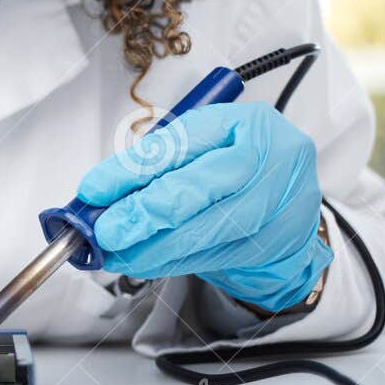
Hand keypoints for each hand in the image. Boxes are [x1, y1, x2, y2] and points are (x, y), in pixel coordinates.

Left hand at [77, 102, 332, 312]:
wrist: (291, 192)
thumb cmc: (235, 160)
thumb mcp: (200, 144)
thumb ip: (155, 163)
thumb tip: (101, 195)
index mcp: (242, 122)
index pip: (176, 146)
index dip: (129, 171)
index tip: (93, 191)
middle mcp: (265, 159)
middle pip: (194, 190)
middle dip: (141, 214)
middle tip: (106, 232)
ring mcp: (275, 203)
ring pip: (202, 231)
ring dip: (151, 248)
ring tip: (117, 253)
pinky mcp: (275, 242)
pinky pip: (212, 255)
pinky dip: (173, 261)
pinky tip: (146, 262)